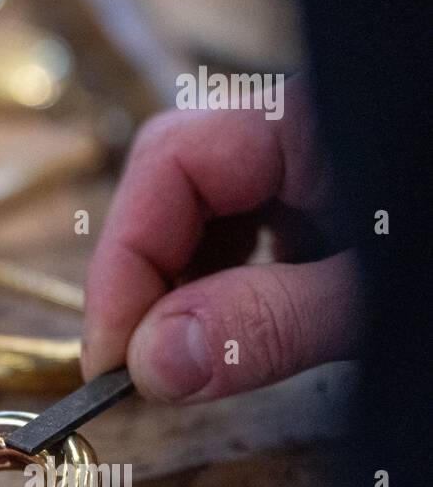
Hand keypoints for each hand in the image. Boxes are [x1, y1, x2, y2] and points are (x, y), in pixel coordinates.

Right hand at [82, 79, 359, 401]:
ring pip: (209, 215)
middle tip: (134, 368)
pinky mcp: (336, 208)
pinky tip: (226, 336)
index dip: (121, 263)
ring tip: (178, 361)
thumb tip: (151, 364)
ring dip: (180, 289)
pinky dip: (226, 289)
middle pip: (174, 185)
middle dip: (143, 277)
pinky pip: (252, 237)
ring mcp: (319, 168)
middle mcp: (300, 130)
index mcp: (306, 118)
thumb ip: (269, 323)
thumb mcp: (378, 296)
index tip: (110, 359)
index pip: (168, 162)